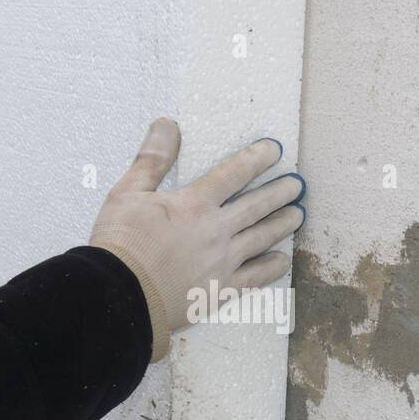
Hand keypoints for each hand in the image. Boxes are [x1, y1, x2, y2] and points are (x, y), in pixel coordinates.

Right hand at [90, 118, 304, 360]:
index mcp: (195, 204)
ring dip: (283, 224)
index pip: (234, 173)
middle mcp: (216, 230)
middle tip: (297, 185)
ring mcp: (223, 261)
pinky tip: (283, 260)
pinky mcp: (221, 290)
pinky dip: (273, 267)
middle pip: (257, 205)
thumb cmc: (119, 243)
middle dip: (280, 192)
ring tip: (298, 215)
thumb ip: (152, 158)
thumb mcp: (127, 193)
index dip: (257, 158)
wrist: (119, 295)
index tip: (276, 150)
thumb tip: (168, 124)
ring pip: (263, 237)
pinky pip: (256, 278)